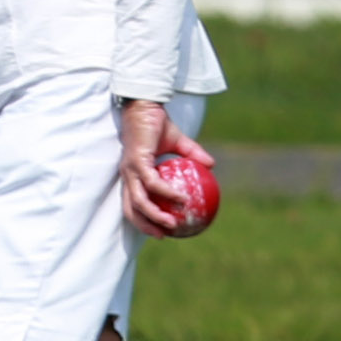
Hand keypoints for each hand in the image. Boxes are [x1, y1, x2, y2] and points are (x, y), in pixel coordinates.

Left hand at [115, 97, 190, 233]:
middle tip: (164, 235)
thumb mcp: (178, 142)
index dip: (142, 219)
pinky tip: (181, 199)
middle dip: (145, 225)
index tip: (160, 230)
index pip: (133, 203)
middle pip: (130, 208)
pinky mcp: (136, 161)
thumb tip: (211, 165)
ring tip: (172, 223)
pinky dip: (166, 192)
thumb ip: (192, 154)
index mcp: (134, 174)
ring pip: (139, 200)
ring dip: (154, 215)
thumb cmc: (156, 124)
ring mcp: (130, 169)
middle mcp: (128, 174)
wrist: (145, 106)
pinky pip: (153, 183)